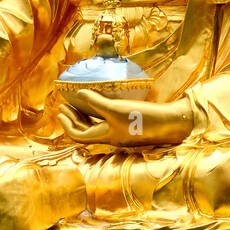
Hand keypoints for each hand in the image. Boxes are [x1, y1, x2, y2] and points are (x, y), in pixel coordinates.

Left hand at [58, 90, 192, 151]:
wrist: (169, 122)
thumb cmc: (141, 118)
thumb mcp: (116, 108)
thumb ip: (96, 102)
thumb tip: (79, 93)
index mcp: (105, 136)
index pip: (78, 135)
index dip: (67, 124)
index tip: (60, 111)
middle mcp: (110, 136)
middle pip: (85, 131)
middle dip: (73, 119)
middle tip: (65, 105)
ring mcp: (120, 132)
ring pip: (96, 126)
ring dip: (85, 116)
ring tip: (78, 103)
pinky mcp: (129, 126)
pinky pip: (107, 121)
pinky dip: (98, 113)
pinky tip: (101, 102)